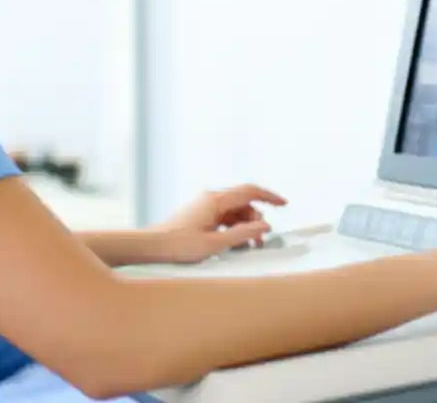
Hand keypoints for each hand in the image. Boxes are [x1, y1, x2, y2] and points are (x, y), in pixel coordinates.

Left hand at [150, 184, 288, 263]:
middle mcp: (210, 198)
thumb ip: (243, 234)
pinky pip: (224, 217)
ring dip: (245, 225)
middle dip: (256, 219)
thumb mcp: (215, 244)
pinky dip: (233, 227)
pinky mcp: (200, 214)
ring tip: (248, 246)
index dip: (270, 196)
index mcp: (215, 200)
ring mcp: (204, 205)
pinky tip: (235, 243)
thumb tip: (265, 226)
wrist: (152, 245)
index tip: (285, 204)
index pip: (249, 191)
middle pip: (243, 202)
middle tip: (260, 240)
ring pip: (234, 211)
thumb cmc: (179, 245)